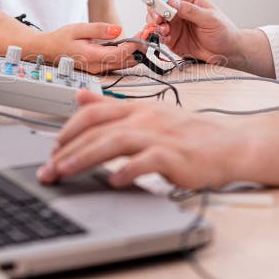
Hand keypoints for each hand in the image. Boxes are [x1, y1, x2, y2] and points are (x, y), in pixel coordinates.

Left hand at [37, 90, 278, 188]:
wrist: (230, 144)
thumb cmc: (189, 133)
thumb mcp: (148, 113)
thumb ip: (112, 106)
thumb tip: (80, 97)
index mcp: (138, 108)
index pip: (94, 112)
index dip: (69, 129)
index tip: (52, 147)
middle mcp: (146, 118)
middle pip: (98, 129)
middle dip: (68, 149)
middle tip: (48, 169)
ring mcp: (161, 136)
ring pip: (115, 142)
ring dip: (86, 158)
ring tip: (66, 172)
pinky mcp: (175, 155)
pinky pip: (147, 162)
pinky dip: (128, 171)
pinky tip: (113, 181)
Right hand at [39, 23, 139, 73]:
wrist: (48, 50)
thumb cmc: (60, 39)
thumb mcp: (79, 28)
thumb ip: (99, 30)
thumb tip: (118, 29)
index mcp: (92, 56)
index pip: (120, 53)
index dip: (135, 44)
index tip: (144, 33)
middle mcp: (97, 66)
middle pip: (126, 60)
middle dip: (140, 47)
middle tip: (148, 34)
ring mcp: (98, 69)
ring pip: (123, 64)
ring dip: (135, 52)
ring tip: (143, 38)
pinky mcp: (98, 68)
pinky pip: (117, 63)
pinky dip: (127, 55)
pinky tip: (132, 45)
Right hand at [147, 0, 241, 64]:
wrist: (227, 52)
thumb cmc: (223, 31)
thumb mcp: (210, 18)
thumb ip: (190, 10)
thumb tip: (172, 3)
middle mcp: (178, 9)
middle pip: (157, 3)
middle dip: (154, 9)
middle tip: (158, 17)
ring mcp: (173, 23)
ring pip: (154, 19)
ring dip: (155, 23)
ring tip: (164, 29)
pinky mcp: (171, 38)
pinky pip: (158, 35)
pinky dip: (158, 36)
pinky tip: (166, 38)